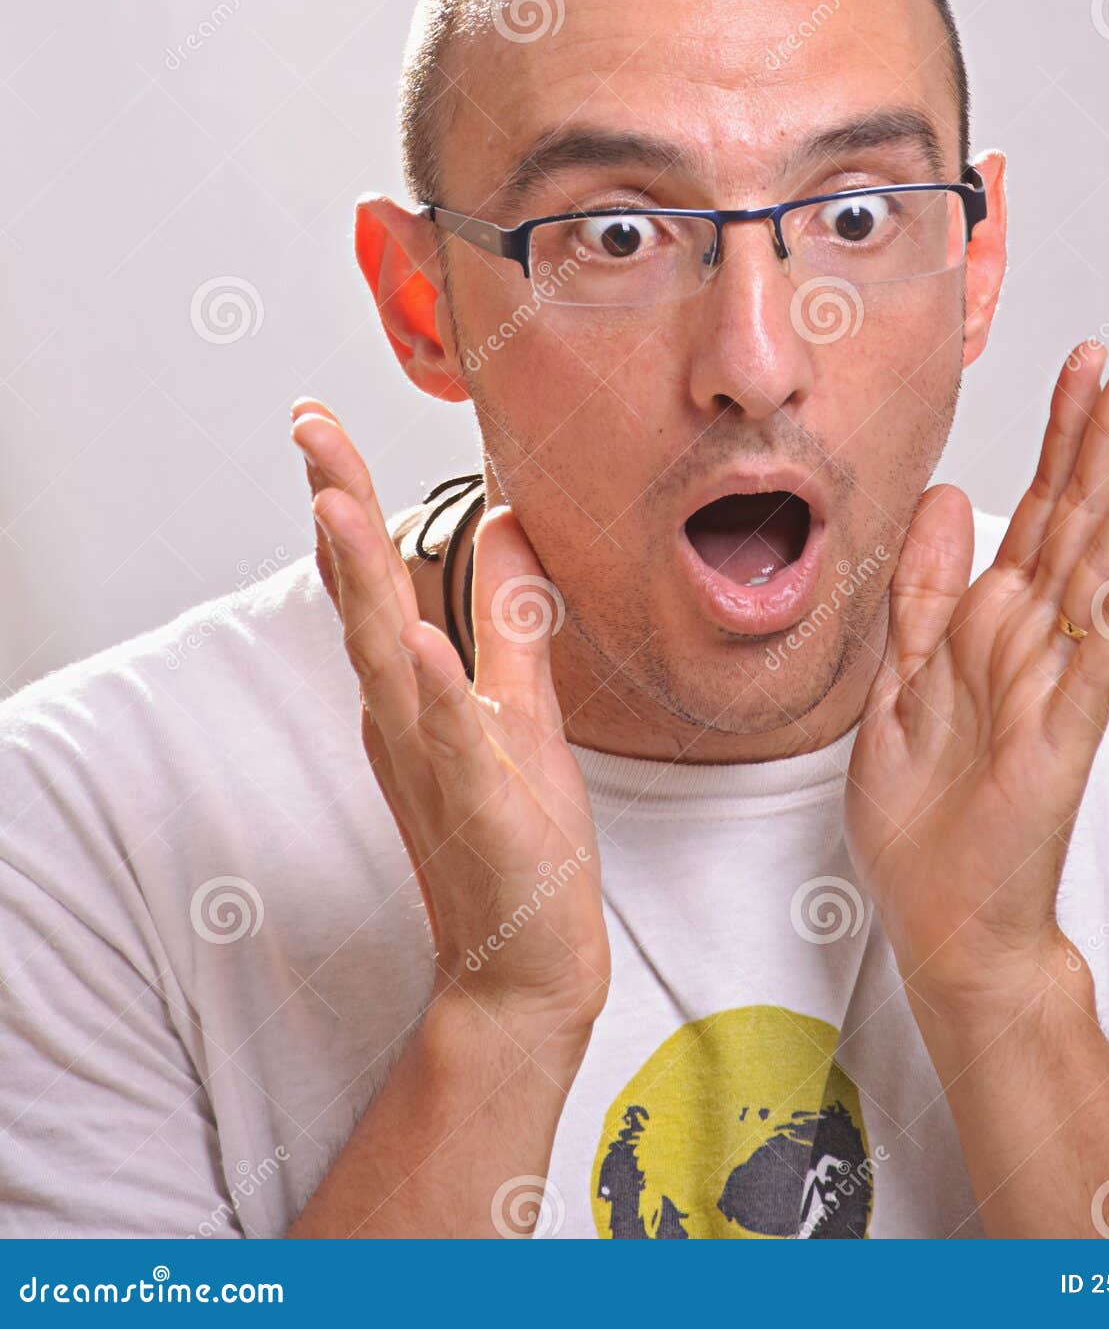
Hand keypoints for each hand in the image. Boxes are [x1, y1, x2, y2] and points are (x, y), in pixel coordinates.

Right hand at [290, 401, 609, 1039]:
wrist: (525, 959)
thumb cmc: (517, 831)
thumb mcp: (519, 703)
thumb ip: (510, 618)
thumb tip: (508, 526)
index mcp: (410, 688)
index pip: (370, 579)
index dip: (344, 500)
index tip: (317, 424)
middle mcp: (404, 717)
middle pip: (361, 598)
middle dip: (335, 509)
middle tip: (308, 429)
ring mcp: (433, 761)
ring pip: (387, 659)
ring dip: (360, 583)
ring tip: (333, 507)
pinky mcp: (478, 807)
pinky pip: (450, 743)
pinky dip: (432, 694)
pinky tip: (419, 646)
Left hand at [845, 341, 1108, 1020]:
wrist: (942, 918)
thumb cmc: (924, 813)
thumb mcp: (900, 680)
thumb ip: (924, 590)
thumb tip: (949, 497)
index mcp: (987, 624)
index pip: (1036, 507)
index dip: (1059, 434)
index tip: (1082, 363)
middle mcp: (1028, 642)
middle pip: (1077, 519)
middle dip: (1107, 437)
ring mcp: (1051, 687)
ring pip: (1099, 574)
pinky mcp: (1057, 742)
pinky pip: (1095, 666)